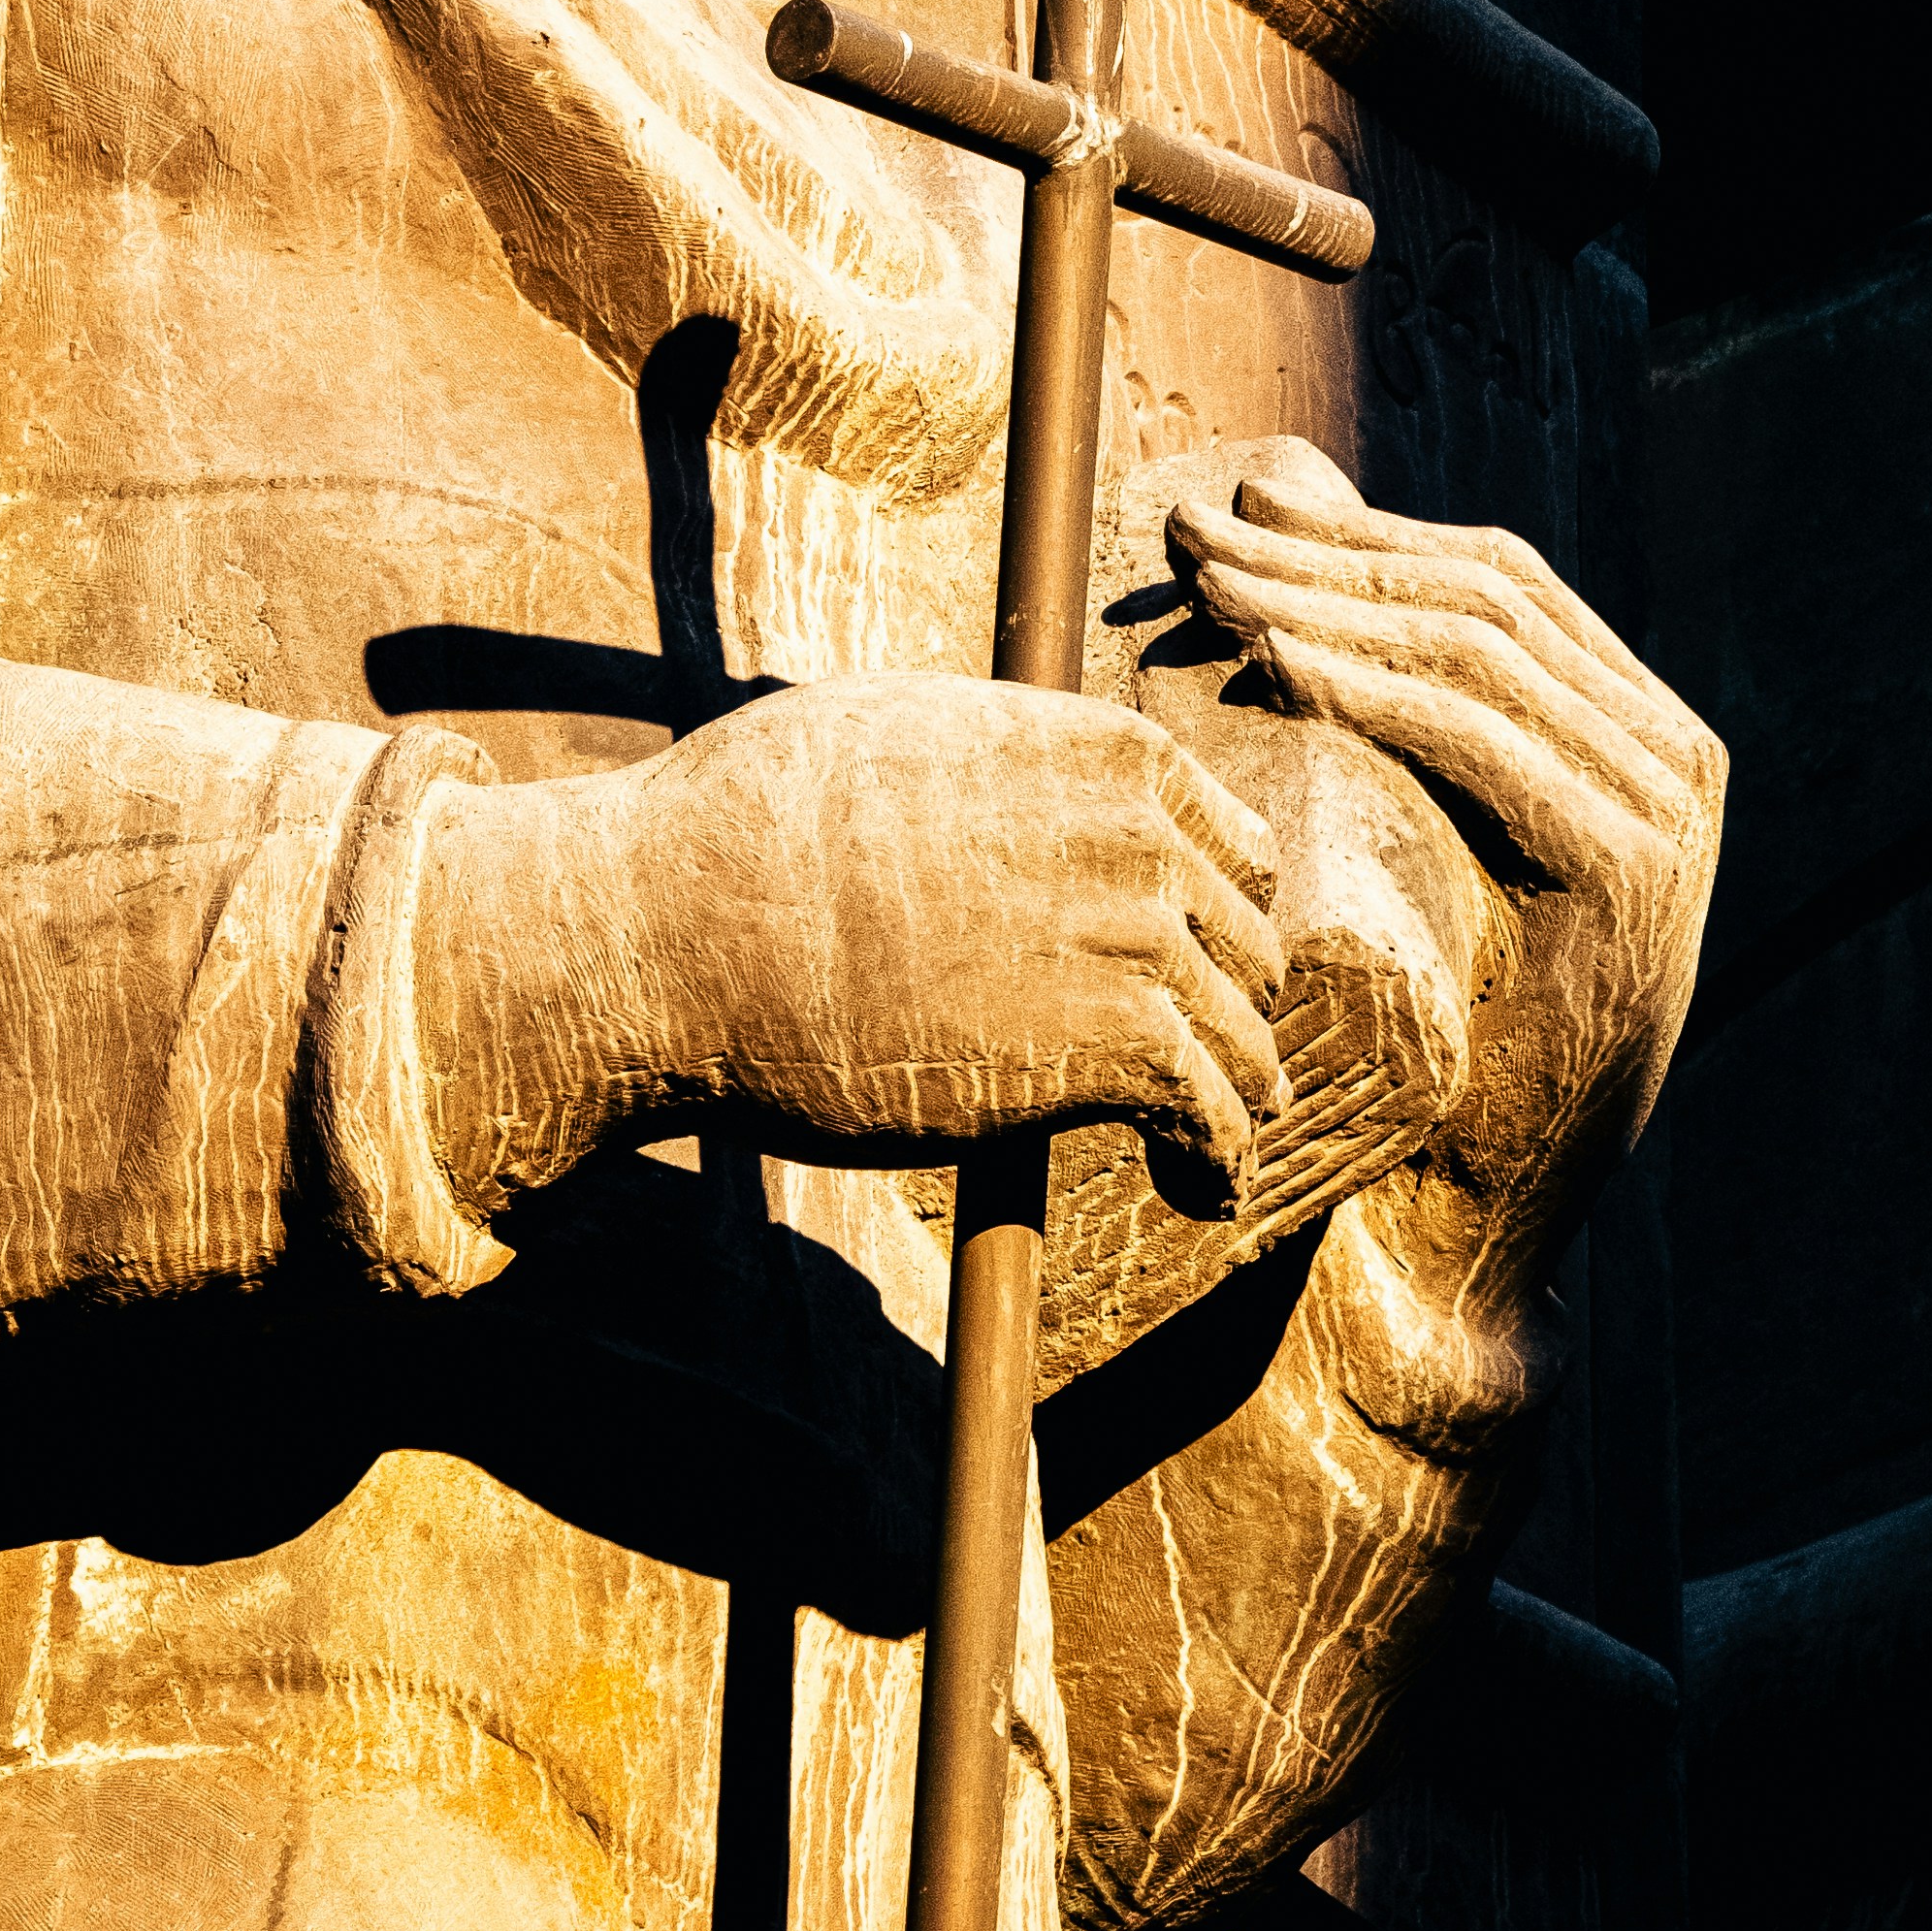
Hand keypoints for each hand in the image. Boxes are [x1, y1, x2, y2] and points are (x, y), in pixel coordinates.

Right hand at [421, 676, 1288, 1217]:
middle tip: (1186, 1064)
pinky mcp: (1110, 1048)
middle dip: (1220, 1007)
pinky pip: (1211, 1119)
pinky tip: (1196, 1193)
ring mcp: (1132, 938)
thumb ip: (994, 770)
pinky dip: (1216, 1166)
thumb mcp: (893, 736)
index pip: (1227, 843)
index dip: (1213, 915)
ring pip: (1238, 1038)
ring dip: (1228, 1096)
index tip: (1190, 963)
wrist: (688, 926)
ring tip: (1203, 1145)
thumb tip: (1004, 792)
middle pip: (1243, 943)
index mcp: (1097, 749)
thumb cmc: (749, 833)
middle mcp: (1136, 833)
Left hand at [1164, 444, 1722, 992]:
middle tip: (1188, 529)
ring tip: (1203, 586)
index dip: (1363, 530)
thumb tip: (1294, 563)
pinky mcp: (1630, 872)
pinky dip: (1366, 691)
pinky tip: (1269, 664)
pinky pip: (1477, 744)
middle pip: (1480, 601)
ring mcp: (1668, 813)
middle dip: (1321, 554)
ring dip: (1320, 604)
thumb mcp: (1434, 845)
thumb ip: (1414, 725)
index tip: (1238, 508)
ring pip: (1473, 654)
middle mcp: (1674, 757)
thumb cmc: (1432, 1028)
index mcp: (1644, 733)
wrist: (1478, 1200)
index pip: (1499, 581)